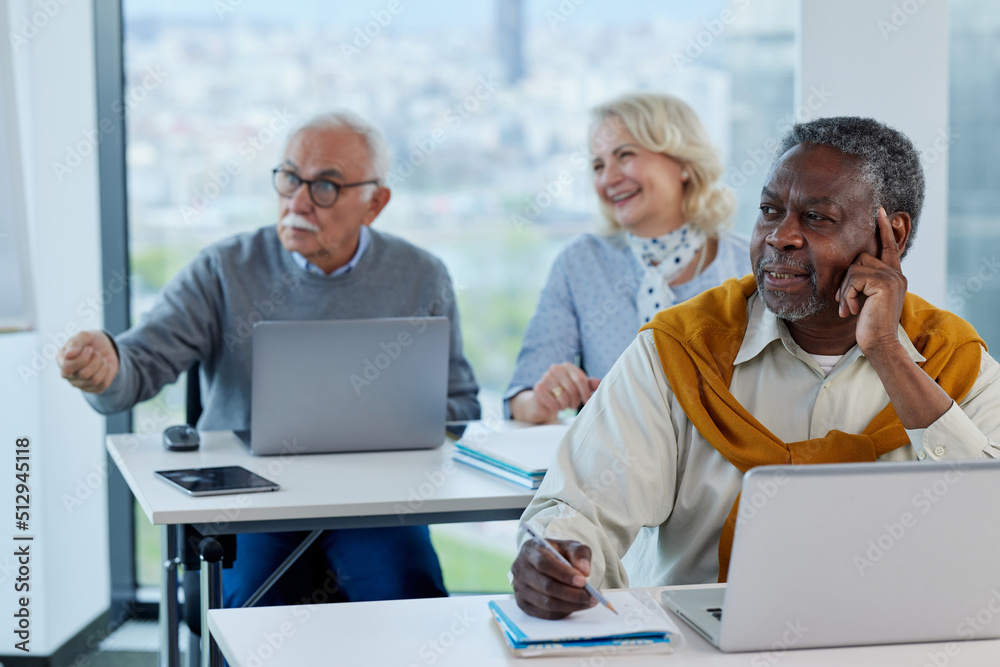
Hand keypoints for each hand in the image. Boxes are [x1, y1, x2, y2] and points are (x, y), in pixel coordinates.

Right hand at [57, 331, 118, 392]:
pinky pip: (103, 384)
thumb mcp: (85, 336)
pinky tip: (104, 367)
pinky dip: (108, 373)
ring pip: (95, 380)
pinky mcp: (92, 388)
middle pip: (84, 374)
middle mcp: (67, 375)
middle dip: (96, 360)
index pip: (68, 367)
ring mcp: (79, 383)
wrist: (107, 348)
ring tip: (100, 359)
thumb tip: (68, 355)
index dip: (83, 358)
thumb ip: (76, 342)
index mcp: (62, 360)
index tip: (90, 348)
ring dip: (102, 366)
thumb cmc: (92, 341)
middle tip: (96, 353)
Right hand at [510, 363, 600, 423]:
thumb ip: (588, 385)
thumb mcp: (577, 388)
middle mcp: (555, 369)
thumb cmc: (562, 393)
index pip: (580, 379)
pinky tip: (554, 405)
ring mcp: (545, 378)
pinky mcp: (538, 389)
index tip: (588, 402)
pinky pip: (554, 404)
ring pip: (563, 397)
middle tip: (573, 405)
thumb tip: (600, 383)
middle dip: (575, 401)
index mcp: (566, 366)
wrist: (542, 401)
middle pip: (572, 389)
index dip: (586, 393)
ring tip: (563, 404)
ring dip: (565, 405)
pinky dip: (556, 408)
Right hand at [511, 538, 596, 618]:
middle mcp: (520, 569)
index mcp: (529, 550)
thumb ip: (579, 553)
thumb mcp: (570, 546)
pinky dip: (564, 611)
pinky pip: (546, 613)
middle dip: (572, 593)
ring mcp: (519, 589)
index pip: (544, 563)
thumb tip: (584, 570)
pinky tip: (577, 605)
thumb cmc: (557, 554)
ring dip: (571, 605)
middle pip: (546, 586)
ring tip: (589, 601)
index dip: (564, 574)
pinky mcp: (523, 604)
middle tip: (592, 596)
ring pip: (547, 603)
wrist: (545, 562)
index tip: (583, 581)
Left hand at [836, 208, 907, 355]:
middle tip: (843, 301)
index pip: (889, 247)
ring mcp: (893, 277)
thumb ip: (864, 281)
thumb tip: (852, 268)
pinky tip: (851, 311)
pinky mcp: (884, 283)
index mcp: (894, 275)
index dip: (883, 229)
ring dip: (844, 290)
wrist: (879, 343)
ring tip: (848, 308)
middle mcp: (896, 273)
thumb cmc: (868, 325)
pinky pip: (853, 279)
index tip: (878, 210)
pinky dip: (846, 296)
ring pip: (854, 268)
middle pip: (860, 258)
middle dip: (845, 280)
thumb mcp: (866, 298)